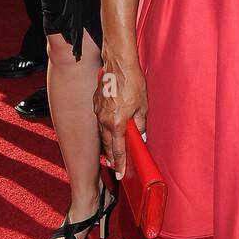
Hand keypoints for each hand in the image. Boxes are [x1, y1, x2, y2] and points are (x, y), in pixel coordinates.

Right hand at [94, 55, 146, 178]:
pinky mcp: (96, 103)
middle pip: (107, 144)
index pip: (118, 149)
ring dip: (108, 143)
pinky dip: (105, 128)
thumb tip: (140, 135)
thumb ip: (140, 123)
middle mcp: (104, 119)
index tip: (120, 174)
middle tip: (116, 166)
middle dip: (112, 156)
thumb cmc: (132, 82)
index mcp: (117, 122)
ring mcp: (98, 111)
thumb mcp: (143, 105)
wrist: (118, 64)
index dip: (120, 163)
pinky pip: (100, 121)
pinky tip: (110, 129)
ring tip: (112, 152)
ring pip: (102, 133)